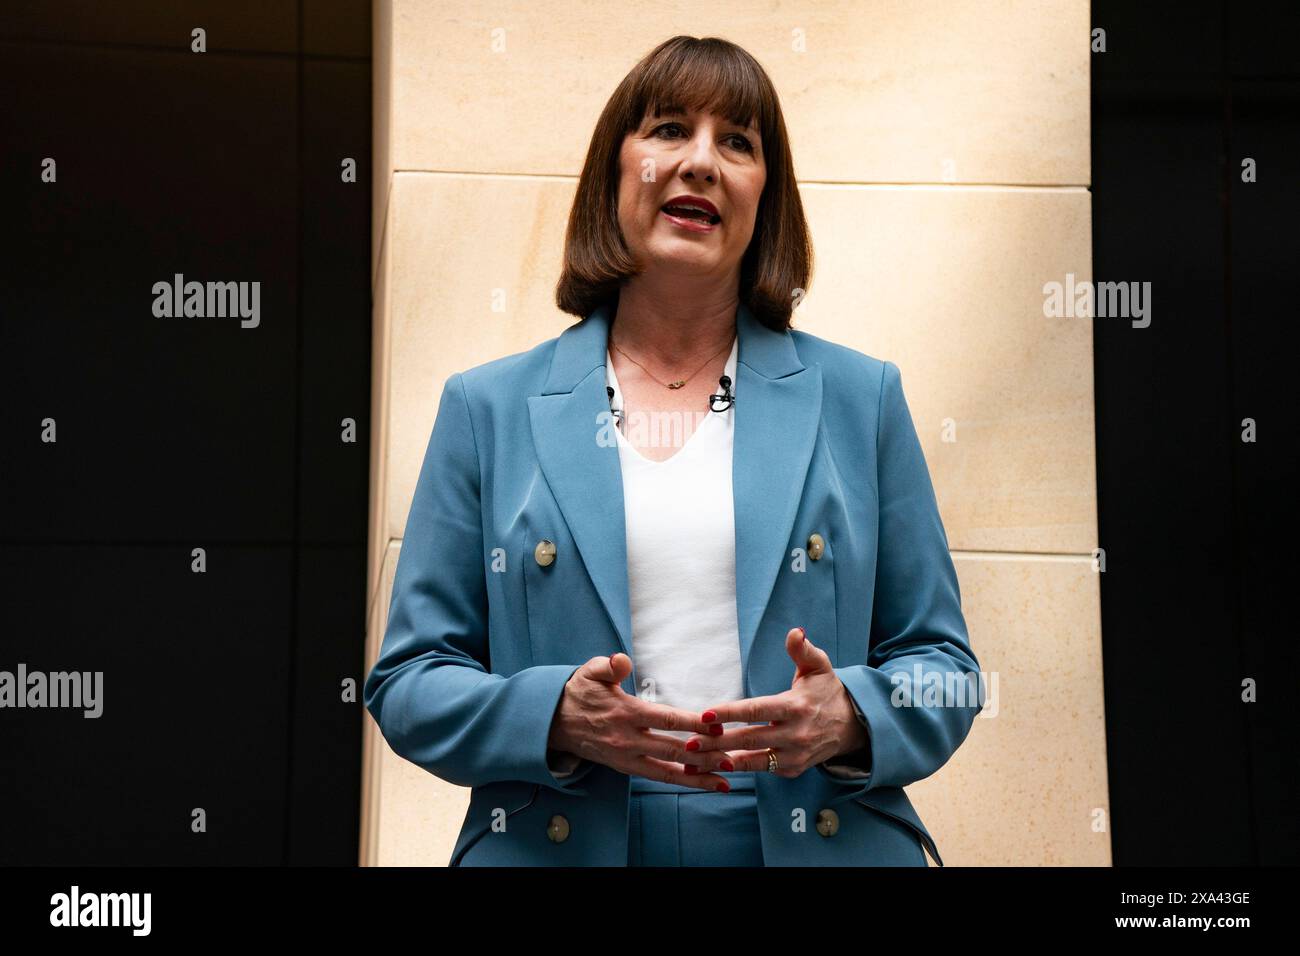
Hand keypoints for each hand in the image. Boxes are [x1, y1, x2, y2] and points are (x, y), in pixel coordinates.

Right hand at [547, 652, 733, 790]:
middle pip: (673, 750)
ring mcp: (627, 758)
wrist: (554, 722)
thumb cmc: (579, 693)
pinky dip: (682, 781)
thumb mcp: (589, 672)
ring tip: (725, 781)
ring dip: (698, 777)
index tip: (717, 724)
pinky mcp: (626, 768)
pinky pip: (658, 777)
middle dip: (704, 755)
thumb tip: (621, 660)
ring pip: (668, 771)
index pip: (666, 719)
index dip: (692, 723)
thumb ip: (608, 666)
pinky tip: (703, 783)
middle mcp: (628, 740)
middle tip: (732, 756)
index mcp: (625, 713)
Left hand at [681, 627, 869, 778]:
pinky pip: (761, 770)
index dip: (730, 713)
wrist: (852, 726)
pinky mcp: (792, 770)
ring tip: (694, 762)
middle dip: (717, 742)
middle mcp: (795, 734)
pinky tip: (714, 767)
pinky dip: (738, 769)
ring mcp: (794, 756)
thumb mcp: (819, 666)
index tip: (705, 715)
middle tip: (690, 743)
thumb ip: (803, 650)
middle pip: (749, 739)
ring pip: (753, 761)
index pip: (756, 710)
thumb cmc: (827, 692)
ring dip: (722, 762)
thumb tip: (794, 632)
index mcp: (796, 707)